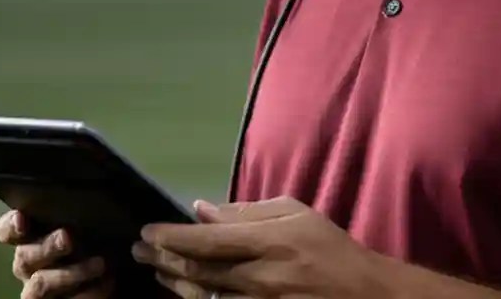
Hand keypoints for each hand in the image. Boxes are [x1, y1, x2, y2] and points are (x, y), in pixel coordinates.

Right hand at [0, 209, 113, 298]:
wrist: (111, 274)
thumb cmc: (95, 244)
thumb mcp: (87, 226)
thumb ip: (76, 217)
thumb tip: (85, 202)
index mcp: (31, 239)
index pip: (8, 232)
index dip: (10, 226)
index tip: (21, 217)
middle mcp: (29, 265)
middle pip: (25, 257)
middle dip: (47, 247)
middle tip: (67, 237)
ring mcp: (38, 290)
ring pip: (41, 283)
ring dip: (70, 273)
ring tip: (100, 263)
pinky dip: (88, 292)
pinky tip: (107, 282)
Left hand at [133, 196, 385, 298]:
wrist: (362, 295)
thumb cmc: (329, 249)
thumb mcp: (296, 214)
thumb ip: (248, 212)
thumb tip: (203, 209)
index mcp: (266, 243)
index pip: (206, 241)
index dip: (171, 237)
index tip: (147, 231)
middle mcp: (256, 277)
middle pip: (196, 271)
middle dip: (161, 259)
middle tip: (138, 249)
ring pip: (202, 294)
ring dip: (172, 282)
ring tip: (153, 268)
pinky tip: (182, 291)